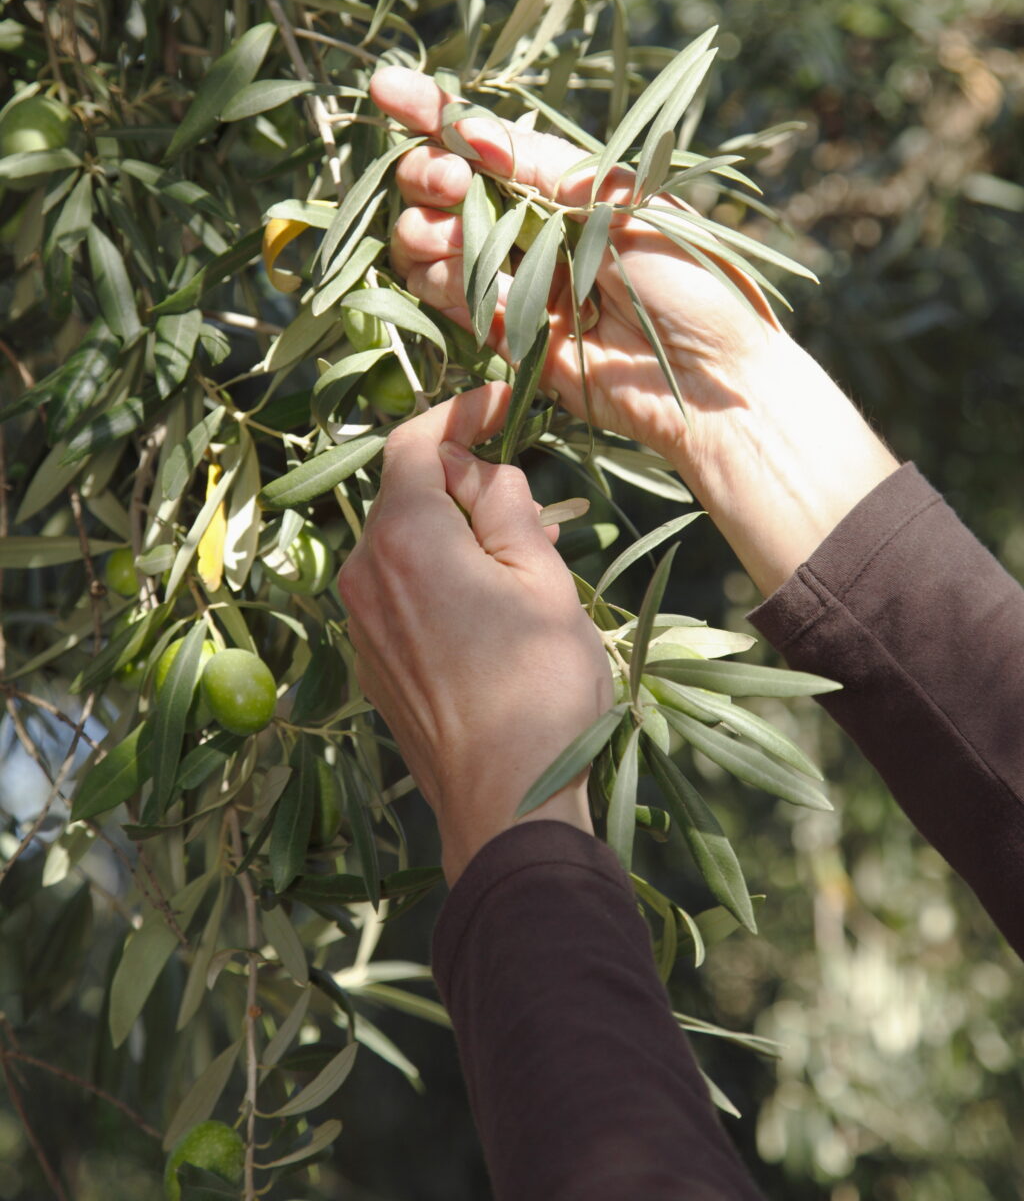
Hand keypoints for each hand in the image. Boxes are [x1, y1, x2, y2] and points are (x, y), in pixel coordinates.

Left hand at [337, 383, 613, 884]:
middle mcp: (364, 572)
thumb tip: (482, 473)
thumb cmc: (538, 685)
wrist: (506, 803)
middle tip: (539, 510)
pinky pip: (403, 591)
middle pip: (410, 493)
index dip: (459, 412)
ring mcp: (361, 622)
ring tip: (530, 566)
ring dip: (461, 535)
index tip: (502, 402)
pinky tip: (496, 609)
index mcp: (404, 537)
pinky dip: (444, 577)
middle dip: (469, 484)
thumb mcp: (542, 575)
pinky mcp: (372, 662)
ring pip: (408, 544)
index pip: (415, 442)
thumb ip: (506, 503)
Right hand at [373, 66, 778, 475]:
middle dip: (429, 172)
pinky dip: (443, 278)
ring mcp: (513, 277)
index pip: (485, 137)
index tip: (383, 88)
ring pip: (427, 240)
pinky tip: (460, 276)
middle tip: (452, 183)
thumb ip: (540, 165)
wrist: (711, 377)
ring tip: (452, 234)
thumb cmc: (688, 278)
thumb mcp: (619, 199)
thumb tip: (469, 128)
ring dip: (426, 228)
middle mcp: (531, 224)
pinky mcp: (503, 332)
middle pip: (440, 184)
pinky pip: (447, 296)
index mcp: (564, 181)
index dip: (430, 110)